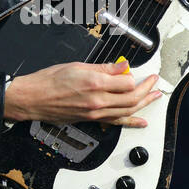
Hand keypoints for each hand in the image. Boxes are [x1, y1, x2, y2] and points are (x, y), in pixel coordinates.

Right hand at [5, 60, 161, 127]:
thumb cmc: (49, 81)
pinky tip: (141, 120)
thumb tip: (122, 66)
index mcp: (94, 84)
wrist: (33, 99)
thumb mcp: (77, 66)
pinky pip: (116, 122)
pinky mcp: (92, 120)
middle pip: (132, 98)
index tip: (136, 71)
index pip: (126, 82)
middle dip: (147, 89)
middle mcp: (97, 101)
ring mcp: (95, 113)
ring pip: (128, 111)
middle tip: (154, 82)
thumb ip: (104, 68)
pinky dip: (132, 121)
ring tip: (155, 96)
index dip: (135, 76)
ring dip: (144, 104)